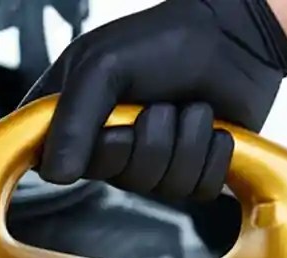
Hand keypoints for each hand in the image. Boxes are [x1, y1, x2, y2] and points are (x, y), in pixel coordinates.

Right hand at [22, 0, 286, 201]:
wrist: (235, 37)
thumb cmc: (163, 40)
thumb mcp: (101, 66)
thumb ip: (72, 119)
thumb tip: (55, 176)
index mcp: (72, 118)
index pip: (51, 163)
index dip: (77, 153)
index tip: (104, 125)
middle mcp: (105, 145)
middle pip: (111, 178)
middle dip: (144, 139)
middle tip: (156, 106)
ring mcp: (148, 162)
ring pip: (158, 187)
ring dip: (184, 141)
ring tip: (190, 108)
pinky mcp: (189, 173)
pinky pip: (196, 191)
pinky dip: (211, 156)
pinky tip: (213, 128)